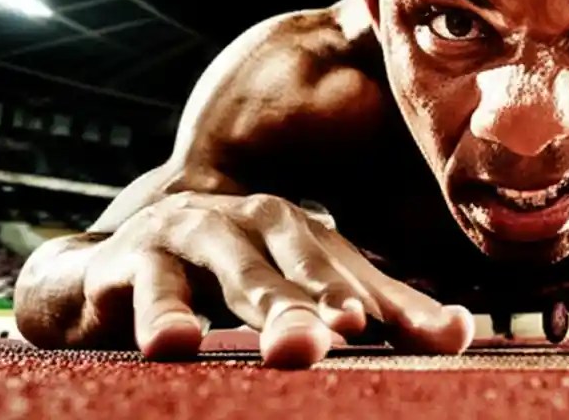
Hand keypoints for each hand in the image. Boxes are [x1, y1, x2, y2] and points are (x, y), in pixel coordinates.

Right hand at [79, 192, 473, 366]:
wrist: (106, 280)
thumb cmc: (219, 285)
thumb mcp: (297, 297)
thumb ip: (374, 313)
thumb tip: (462, 333)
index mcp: (297, 230)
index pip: (354, 271)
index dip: (394, 303)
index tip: (441, 338)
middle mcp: (250, 221)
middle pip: (298, 261)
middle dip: (326, 297)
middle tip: (354, 332)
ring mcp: (192, 232)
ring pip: (234, 270)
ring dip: (265, 304)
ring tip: (294, 347)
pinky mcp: (133, 258)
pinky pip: (150, 285)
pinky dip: (162, 312)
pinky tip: (174, 342)